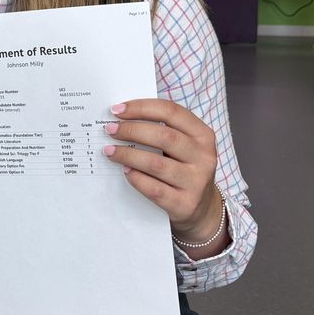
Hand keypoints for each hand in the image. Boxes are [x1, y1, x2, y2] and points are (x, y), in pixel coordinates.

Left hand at [102, 100, 220, 240]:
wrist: (201, 207)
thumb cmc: (183, 168)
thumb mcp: (183, 145)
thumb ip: (161, 130)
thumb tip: (122, 119)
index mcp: (203, 135)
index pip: (171, 112)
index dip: (141, 108)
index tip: (117, 110)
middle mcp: (204, 157)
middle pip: (164, 136)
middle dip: (131, 130)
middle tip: (110, 130)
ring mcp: (196, 182)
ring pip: (156, 164)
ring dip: (127, 155)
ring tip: (109, 151)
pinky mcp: (184, 204)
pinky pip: (154, 189)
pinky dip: (135, 178)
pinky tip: (125, 171)